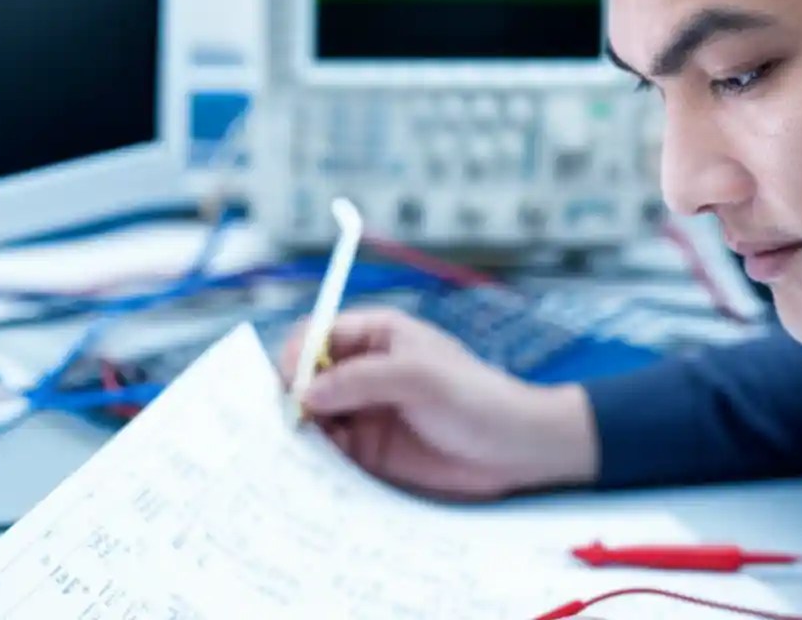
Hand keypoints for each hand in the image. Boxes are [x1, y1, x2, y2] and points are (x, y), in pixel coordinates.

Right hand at [281, 307, 597, 500]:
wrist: (514, 448)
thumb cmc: (475, 398)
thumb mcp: (419, 377)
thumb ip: (361, 380)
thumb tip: (305, 393)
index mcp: (376, 335)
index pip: (317, 334)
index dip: (296, 355)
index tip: (290, 385)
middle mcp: (363, 370)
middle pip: (306, 375)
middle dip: (290, 394)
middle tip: (286, 422)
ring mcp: (364, 410)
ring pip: (312, 415)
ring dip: (300, 429)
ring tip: (299, 449)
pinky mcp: (368, 449)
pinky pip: (329, 450)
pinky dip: (315, 457)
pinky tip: (315, 468)